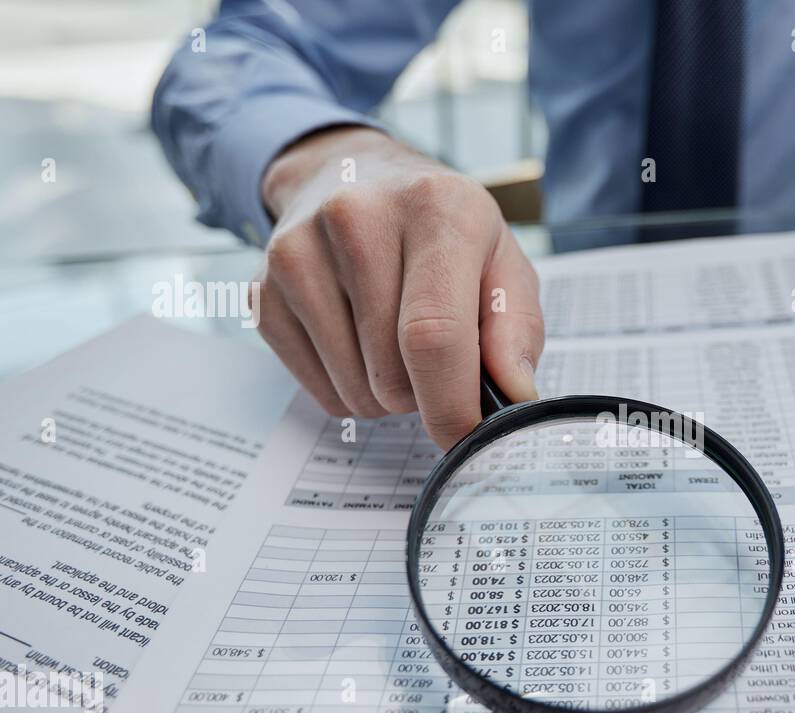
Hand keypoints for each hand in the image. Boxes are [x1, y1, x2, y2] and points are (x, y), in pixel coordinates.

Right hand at [257, 126, 542, 446]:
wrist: (351, 177)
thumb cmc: (441, 231)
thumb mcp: (502, 262)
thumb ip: (517, 331)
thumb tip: (515, 395)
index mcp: (434, 208)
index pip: (434, 335)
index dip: (452, 405)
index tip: (466, 436)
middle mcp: (355, 218)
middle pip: (391, 374)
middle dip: (424, 394)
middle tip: (435, 357)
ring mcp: (296, 253)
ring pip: (353, 391)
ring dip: (386, 394)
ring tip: (396, 340)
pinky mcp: (262, 291)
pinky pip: (316, 392)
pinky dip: (347, 387)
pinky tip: (358, 338)